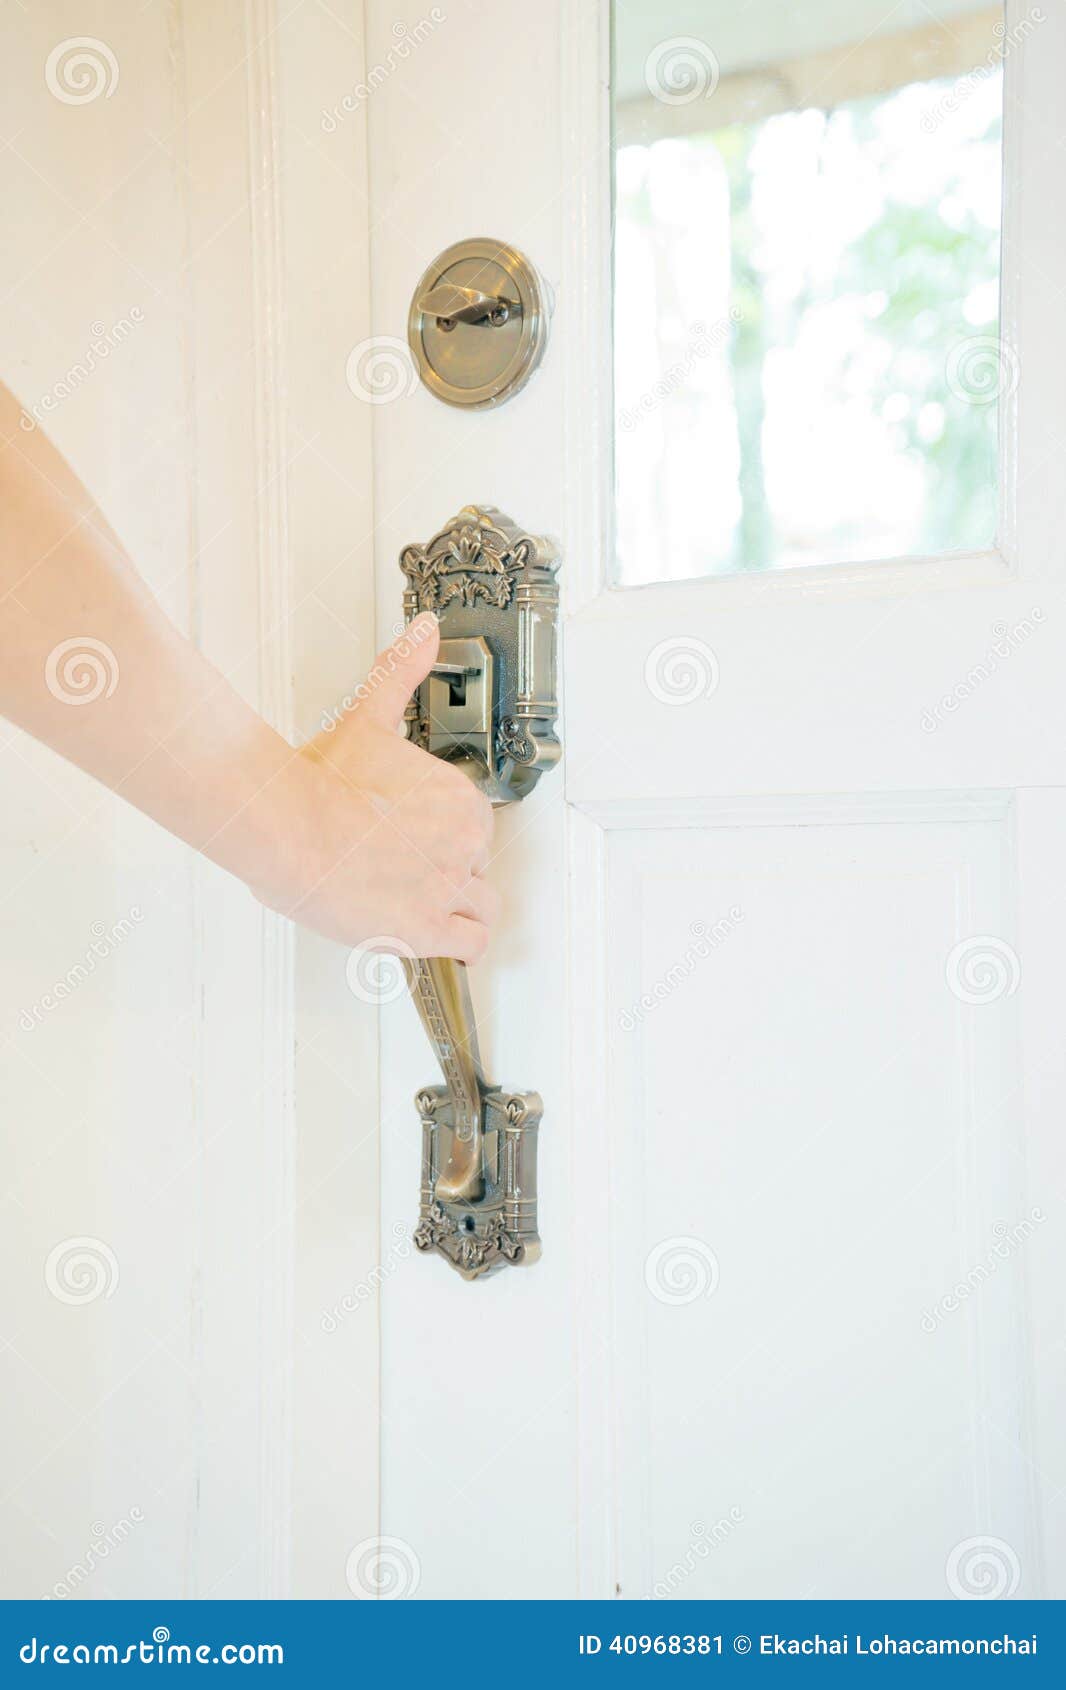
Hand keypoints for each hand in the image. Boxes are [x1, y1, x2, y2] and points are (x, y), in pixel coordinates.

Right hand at [252, 615, 497, 961]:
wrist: (286, 826)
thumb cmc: (318, 780)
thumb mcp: (367, 717)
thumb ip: (399, 673)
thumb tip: (424, 630)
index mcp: (459, 798)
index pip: (472, 826)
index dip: (442, 834)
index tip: (413, 837)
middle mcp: (464, 843)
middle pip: (476, 865)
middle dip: (447, 870)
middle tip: (405, 871)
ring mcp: (448, 888)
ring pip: (481, 907)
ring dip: (458, 908)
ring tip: (424, 905)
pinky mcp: (424, 930)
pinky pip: (471, 943)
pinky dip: (459, 943)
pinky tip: (440, 939)